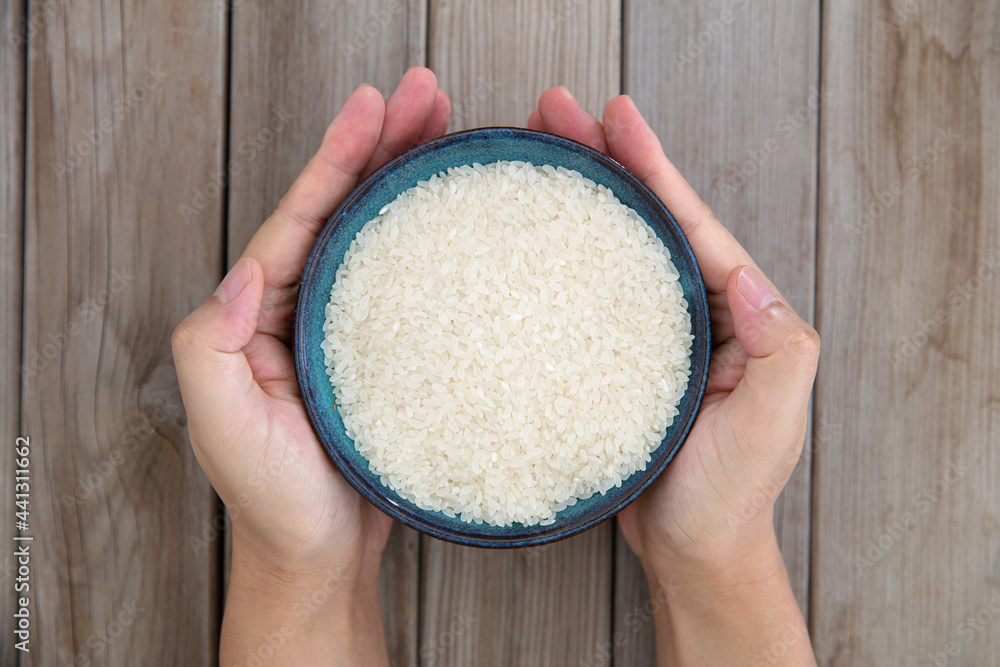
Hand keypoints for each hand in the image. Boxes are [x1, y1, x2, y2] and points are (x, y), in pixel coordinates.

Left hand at [172, 68, 449, 665]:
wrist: (321, 555)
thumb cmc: (271, 498)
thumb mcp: (220, 423)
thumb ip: (213, 344)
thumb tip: (243, 273)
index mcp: (263, 313)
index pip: (300, 217)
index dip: (335, 159)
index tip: (371, 109)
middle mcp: (304, 307)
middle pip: (346, 208)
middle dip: (381, 146)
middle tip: (425, 96)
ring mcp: (350, 326)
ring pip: (381, 234)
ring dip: (410, 177)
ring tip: (447, 130)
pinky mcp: (389, 351)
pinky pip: (410, 281)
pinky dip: (434, 240)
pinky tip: (463, 215)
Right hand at [529, 88, 818, 665]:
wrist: (689, 550)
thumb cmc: (731, 494)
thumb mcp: (774, 422)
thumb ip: (780, 348)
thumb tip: (754, 280)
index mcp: (739, 314)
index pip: (694, 227)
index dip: (656, 171)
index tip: (618, 121)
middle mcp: (697, 312)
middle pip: (649, 221)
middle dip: (609, 162)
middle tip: (558, 115)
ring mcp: (654, 333)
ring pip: (617, 249)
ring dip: (583, 197)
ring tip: (540, 151)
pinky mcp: (616, 359)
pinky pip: (592, 295)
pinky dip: (563, 258)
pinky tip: (531, 235)